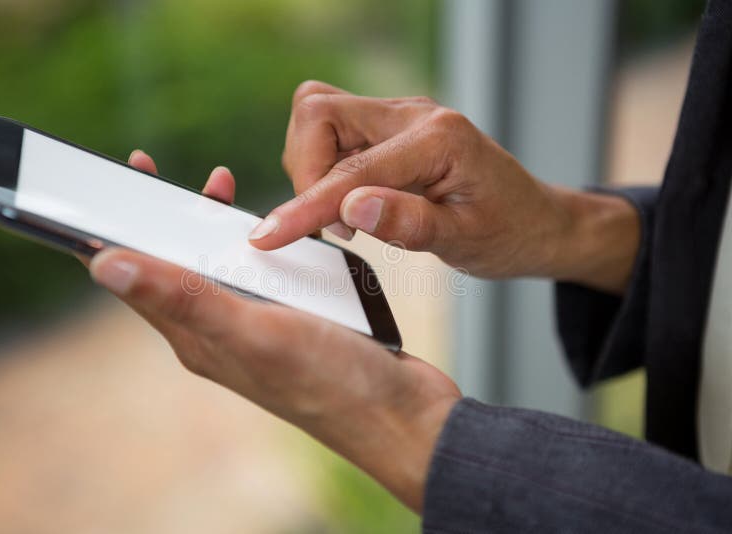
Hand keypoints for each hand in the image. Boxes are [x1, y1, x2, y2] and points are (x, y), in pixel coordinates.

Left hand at [88, 150, 462, 511]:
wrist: (402, 416)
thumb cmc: (330, 382)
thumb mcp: (251, 332)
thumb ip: (183, 298)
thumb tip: (104, 265)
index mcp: (198, 336)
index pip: (138, 280)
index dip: (112, 235)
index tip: (108, 186)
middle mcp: (222, 331)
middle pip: (177, 268)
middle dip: (165, 219)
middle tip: (160, 174)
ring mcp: (260, 325)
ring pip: (223, 267)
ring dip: (214, 226)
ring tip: (219, 187)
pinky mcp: (296, 320)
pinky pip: (266, 273)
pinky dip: (261, 241)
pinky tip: (278, 228)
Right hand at [249, 81, 639, 293]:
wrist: (534, 221)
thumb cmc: (508, 232)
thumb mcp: (465, 241)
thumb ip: (407, 223)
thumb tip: (348, 208)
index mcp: (438, 138)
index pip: (351, 170)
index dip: (304, 206)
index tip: (268, 236)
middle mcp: (412, 114)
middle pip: (319, 111)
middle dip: (304, 170)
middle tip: (332, 225)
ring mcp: (398, 116)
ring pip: (319, 117)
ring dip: (313, 168)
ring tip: (345, 218)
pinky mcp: (388, 129)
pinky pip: (333, 133)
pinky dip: (325, 168)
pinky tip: (352, 203)